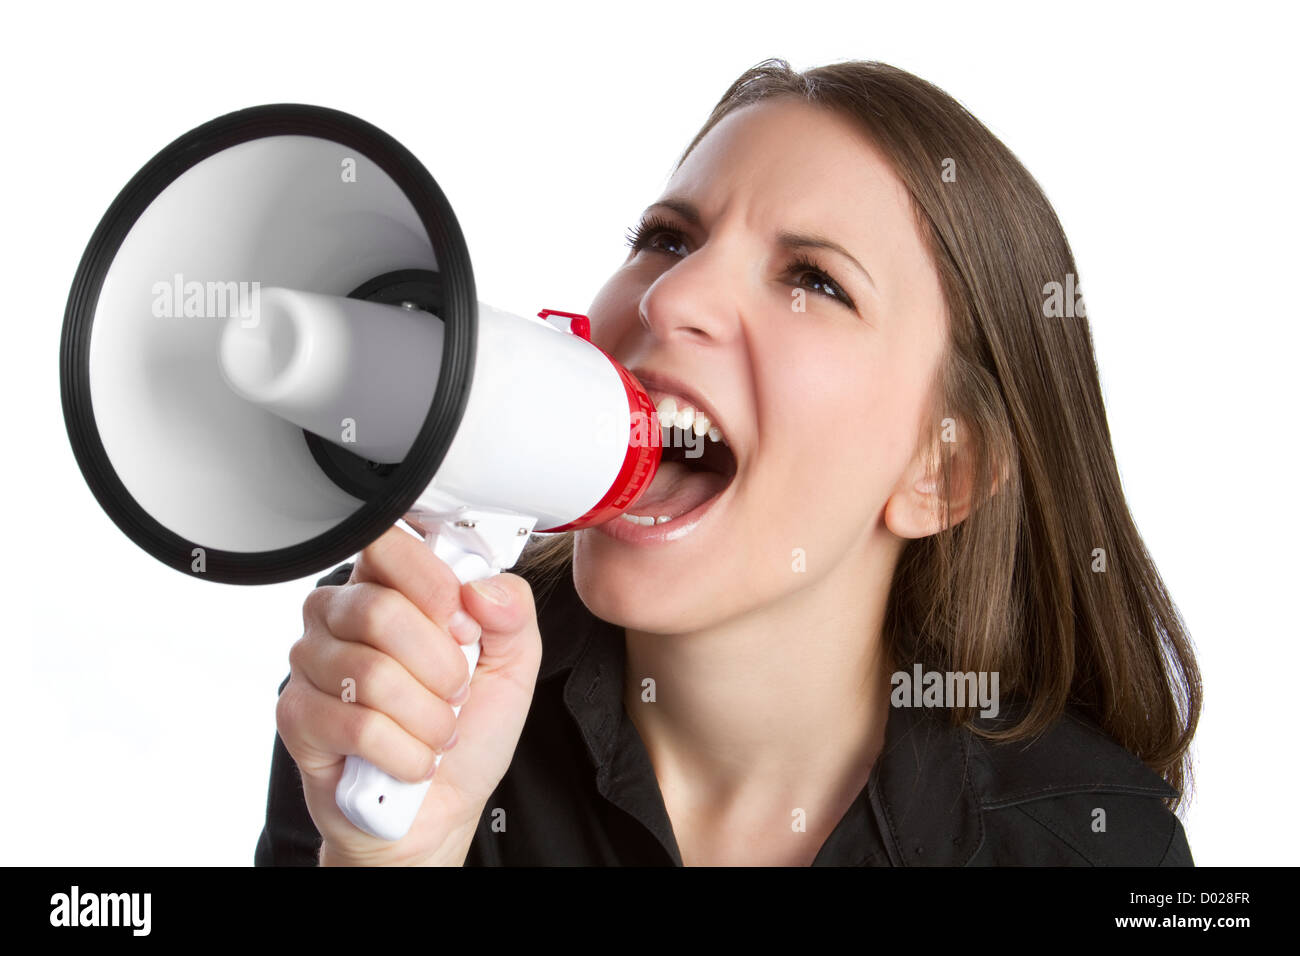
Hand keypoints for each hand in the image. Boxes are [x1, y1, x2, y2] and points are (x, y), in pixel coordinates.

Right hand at [274, 525, 542, 864]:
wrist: (439, 809)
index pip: (389, 544)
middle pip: (379, 612)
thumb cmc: (468, 728)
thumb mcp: (513, 663)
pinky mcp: (297, 716)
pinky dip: (405, 753)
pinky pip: (356, 726)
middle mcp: (339, 613)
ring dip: (428, 718)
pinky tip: (411, 758)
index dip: (434, 587)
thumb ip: (511, 610)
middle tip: (455, 692)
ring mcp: (311, 663)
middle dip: (440, 667)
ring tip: (437, 731)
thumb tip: (479, 589)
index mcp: (388, 584)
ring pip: (371, 674)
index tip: (465, 629)